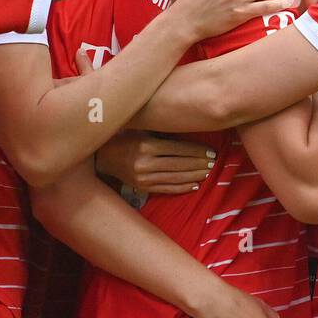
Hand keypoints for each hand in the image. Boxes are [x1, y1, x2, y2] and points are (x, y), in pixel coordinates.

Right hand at [96, 131, 216, 194]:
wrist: (103, 156)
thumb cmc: (125, 136)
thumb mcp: (142, 128)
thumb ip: (162, 130)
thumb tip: (190, 128)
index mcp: (146, 145)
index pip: (179, 149)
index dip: (197, 151)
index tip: (211, 152)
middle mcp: (145, 163)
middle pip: (180, 164)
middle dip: (200, 164)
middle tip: (214, 162)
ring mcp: (143, 178)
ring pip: (176, 178)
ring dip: (195, 175)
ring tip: (208, 172)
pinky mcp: (142, 187)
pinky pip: (167, 189)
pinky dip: (182, 188)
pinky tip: (194, 185)